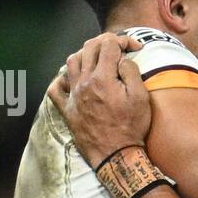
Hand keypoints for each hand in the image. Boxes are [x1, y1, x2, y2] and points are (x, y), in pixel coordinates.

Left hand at [55, 33, 149, 167]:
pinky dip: (62, 78)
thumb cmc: (131, 127)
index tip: (135, 47)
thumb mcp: (141, 98)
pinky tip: (71, 78)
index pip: (109, 45)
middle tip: (117, 47)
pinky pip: (55, 89)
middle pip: (88, 48)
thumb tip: (122, 59)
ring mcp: (73, 96)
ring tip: (97, 58)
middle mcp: (84, 82)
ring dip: (84, 54)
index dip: (124, 41)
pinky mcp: (67, 110)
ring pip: (71, 62)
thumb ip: (131, 72)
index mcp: (103, 78)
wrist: (116, 156)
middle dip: (104, 42)